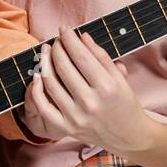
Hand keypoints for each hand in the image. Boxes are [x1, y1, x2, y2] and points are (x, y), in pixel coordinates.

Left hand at [22, 25, 154, 156]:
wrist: (129, 137)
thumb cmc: (126, 104)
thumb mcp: (120, 79)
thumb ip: (101, 56)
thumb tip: (82, 37)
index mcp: (107, 87)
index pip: (81, 56)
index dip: (69, 39)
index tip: (64, 29)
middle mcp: (90, 102)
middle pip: (64, 67)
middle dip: (57, 48)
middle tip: (56, 40)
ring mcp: (76, 116)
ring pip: (51, 83)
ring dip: (45, 63)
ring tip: (46, 52)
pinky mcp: (66, 128)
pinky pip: (43, 106)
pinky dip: (36, 89)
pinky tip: (38, 75)